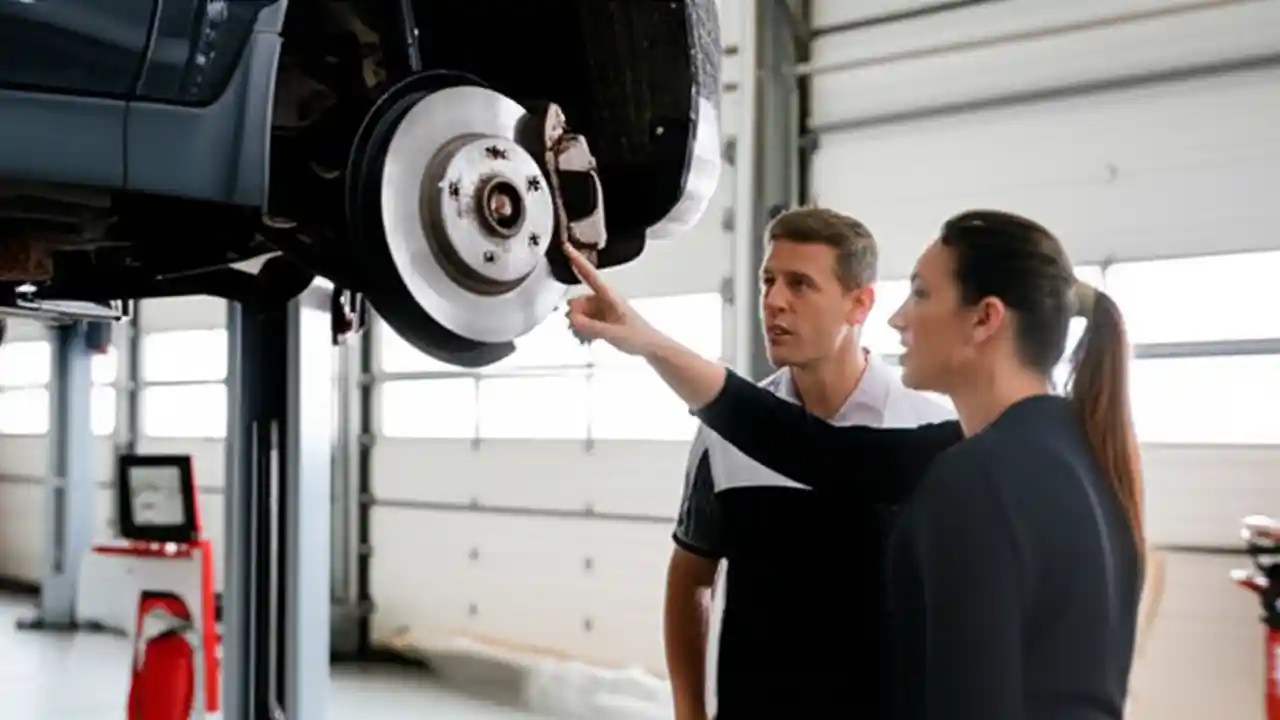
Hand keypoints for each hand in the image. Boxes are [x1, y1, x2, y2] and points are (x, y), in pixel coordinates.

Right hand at [561, 240, 663, 355]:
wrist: (651, 347)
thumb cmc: (639, 337)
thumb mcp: (613, 333)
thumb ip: (590, 326)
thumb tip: (572, 318)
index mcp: (610, 296)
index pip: (590, 274)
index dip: (577, 260)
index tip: (566, 247)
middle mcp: (605, 300)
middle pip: (579, 300)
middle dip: (574, 313)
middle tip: (580, 328)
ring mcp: (603, 309)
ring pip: (580, 312)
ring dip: (578, 323)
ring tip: (588, 336)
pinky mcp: (603, 319)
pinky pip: (585, 320)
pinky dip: (583, 328)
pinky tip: (589, 337)